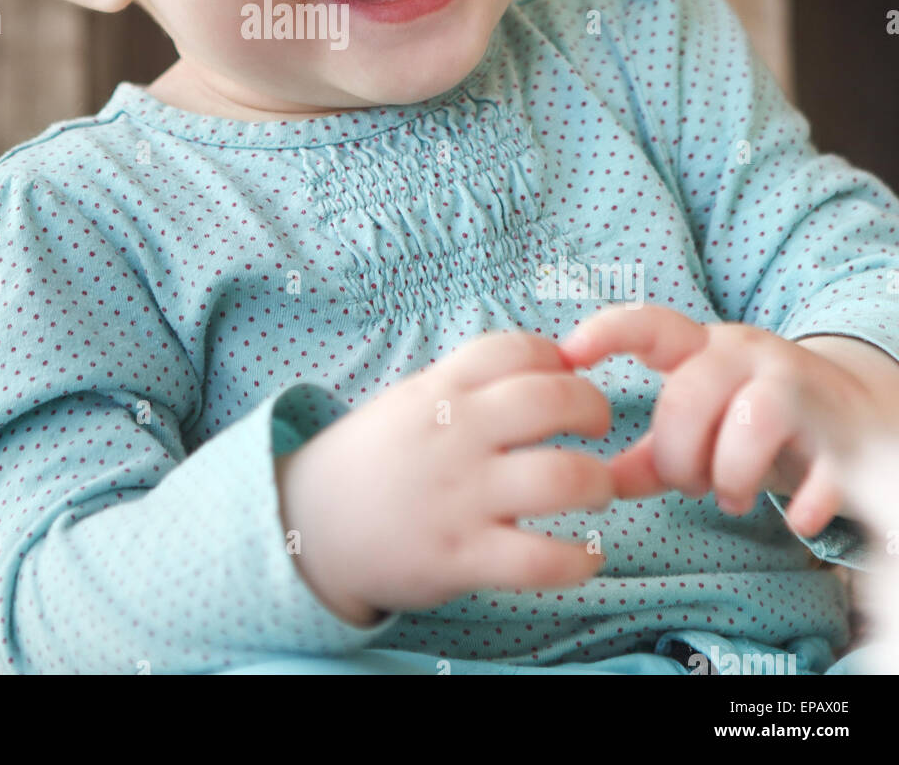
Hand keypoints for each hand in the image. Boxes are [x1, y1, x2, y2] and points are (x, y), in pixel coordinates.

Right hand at [275, 330, 615, 624]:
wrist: (311, 525)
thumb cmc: (373, 458)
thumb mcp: (410, 399)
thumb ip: (467, 384)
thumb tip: (541, 366)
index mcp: (440, 389)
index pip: (516, 349)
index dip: (558, 357)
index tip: (567, 374)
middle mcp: (454, 434)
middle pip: (552, 401)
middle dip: (593, 409)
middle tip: (596, 427)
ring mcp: (460, 496)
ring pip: (561, 478)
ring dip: (597, 482)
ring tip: (596, 488)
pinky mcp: (462, 556)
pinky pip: (541, 560)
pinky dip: (580, 560)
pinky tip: (589, 555)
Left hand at [558, 304, 880, 538]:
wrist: (857, 416)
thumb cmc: (754, 418)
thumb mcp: (702, 421)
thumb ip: (650, 452)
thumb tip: (599, 482)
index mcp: (704, 349)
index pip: (651, 324)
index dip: (607, 333)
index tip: (567, 354)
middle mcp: (750, 357)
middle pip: (690, 395)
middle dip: (677, 452)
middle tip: (687, 481)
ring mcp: (800, 392)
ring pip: (753, 420)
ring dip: (731, 472)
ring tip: (730, 495)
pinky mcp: (843, 439)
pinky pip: (825, 471)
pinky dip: (806, 503)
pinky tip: (796, 520)